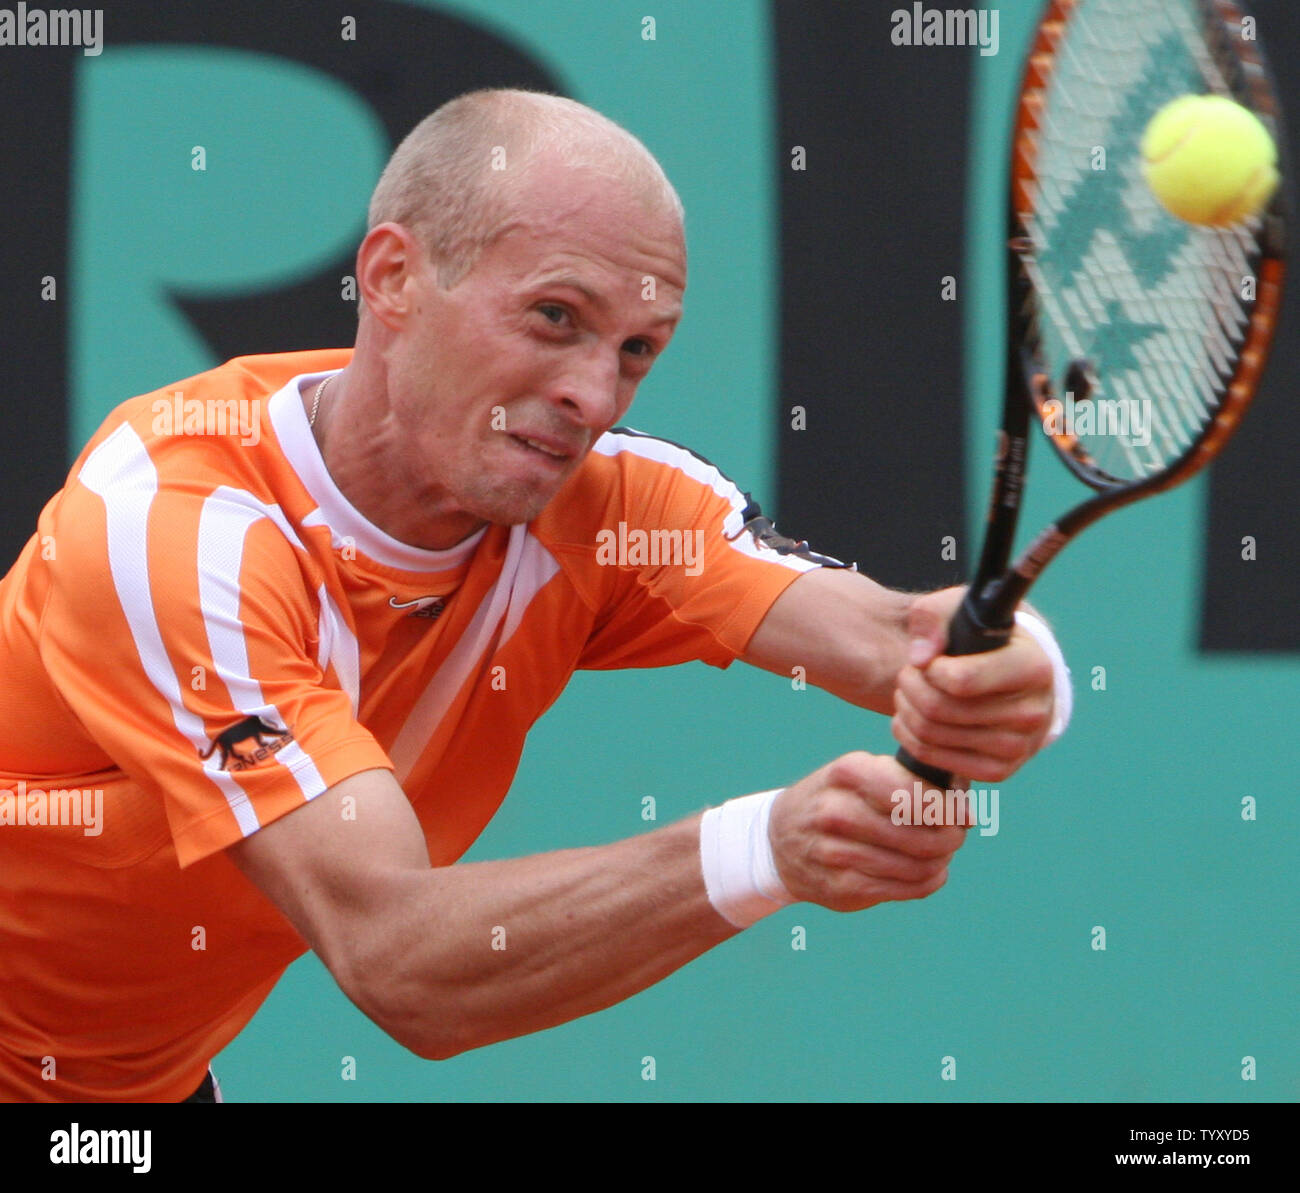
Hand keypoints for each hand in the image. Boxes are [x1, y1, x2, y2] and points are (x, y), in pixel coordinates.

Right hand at [768, 752, 967, 911]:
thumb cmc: (838, 799)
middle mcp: (837, 812)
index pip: (918, 794)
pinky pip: (906, 889)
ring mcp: (836, 853)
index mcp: (848, 773)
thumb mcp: (862, 772)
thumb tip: (964, 801)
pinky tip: (930, 873)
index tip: (964, 813)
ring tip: (942, 853)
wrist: (779, 839)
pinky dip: (929, 881)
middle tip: (956, 835)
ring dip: (941, 861)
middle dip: (951, 836)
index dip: (951, 807)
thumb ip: (911, 779)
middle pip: (923, 834)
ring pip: (919, 865)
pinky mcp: (841, 887)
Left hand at [891, 586, 1054, 782]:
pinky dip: (910, 736)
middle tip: (909, 673)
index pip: (962, 680)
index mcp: (1034, 668)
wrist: (1014, 679)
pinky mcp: (999, 770)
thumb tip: (920, 657)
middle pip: (939, 708)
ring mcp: (1019, 747)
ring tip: (908, 691)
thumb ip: (933, 617)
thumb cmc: (984, 639)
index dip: (930, 669)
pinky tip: (911, 716)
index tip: (931, 659)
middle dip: (910, 686)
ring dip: (906, 708)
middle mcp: (1034, 712)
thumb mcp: (961, 610)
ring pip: (931, 733)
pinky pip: (934, 758)